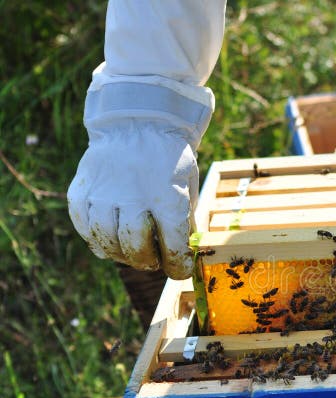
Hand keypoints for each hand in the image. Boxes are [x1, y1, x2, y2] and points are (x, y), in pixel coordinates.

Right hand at [68, 120, 197, 279]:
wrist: (138, 122)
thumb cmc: (169, 158)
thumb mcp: (188, 186)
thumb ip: (185, 218)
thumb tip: (183, 251)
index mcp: (166, 197)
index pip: (172, 246)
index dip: (177, 265)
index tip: (179, 271)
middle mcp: (132, 197)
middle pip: (135, 246)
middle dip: (146, 261)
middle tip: (152, 261)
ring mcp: (103, 193)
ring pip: (107, 239)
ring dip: (120, 253)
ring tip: (130, 253)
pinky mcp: (82, 189)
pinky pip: (83, 225)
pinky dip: (95, 239)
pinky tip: (107, 241)